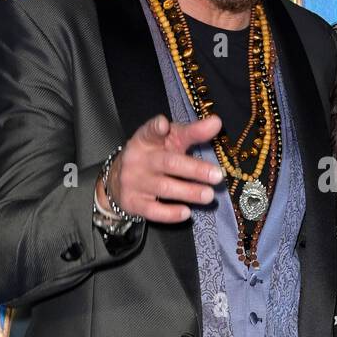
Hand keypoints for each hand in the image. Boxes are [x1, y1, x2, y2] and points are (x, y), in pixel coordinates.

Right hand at [103, 114, 225, 223]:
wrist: (118, 180)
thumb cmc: (154, 156)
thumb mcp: (169, 140)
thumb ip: (193, 132)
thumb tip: (216, 122)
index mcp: (146, 140)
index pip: (150, 131)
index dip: (156, 128)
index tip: (164, 125)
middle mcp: (138, 159)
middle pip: (168, 163)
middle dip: (194, 169)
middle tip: (217, 176)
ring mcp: (133, 181)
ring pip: (164, 187)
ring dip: (188, 192)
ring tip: (209, 195)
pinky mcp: (133, 202)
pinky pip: (152, 210)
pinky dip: (170, 213)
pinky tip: (186, 213)